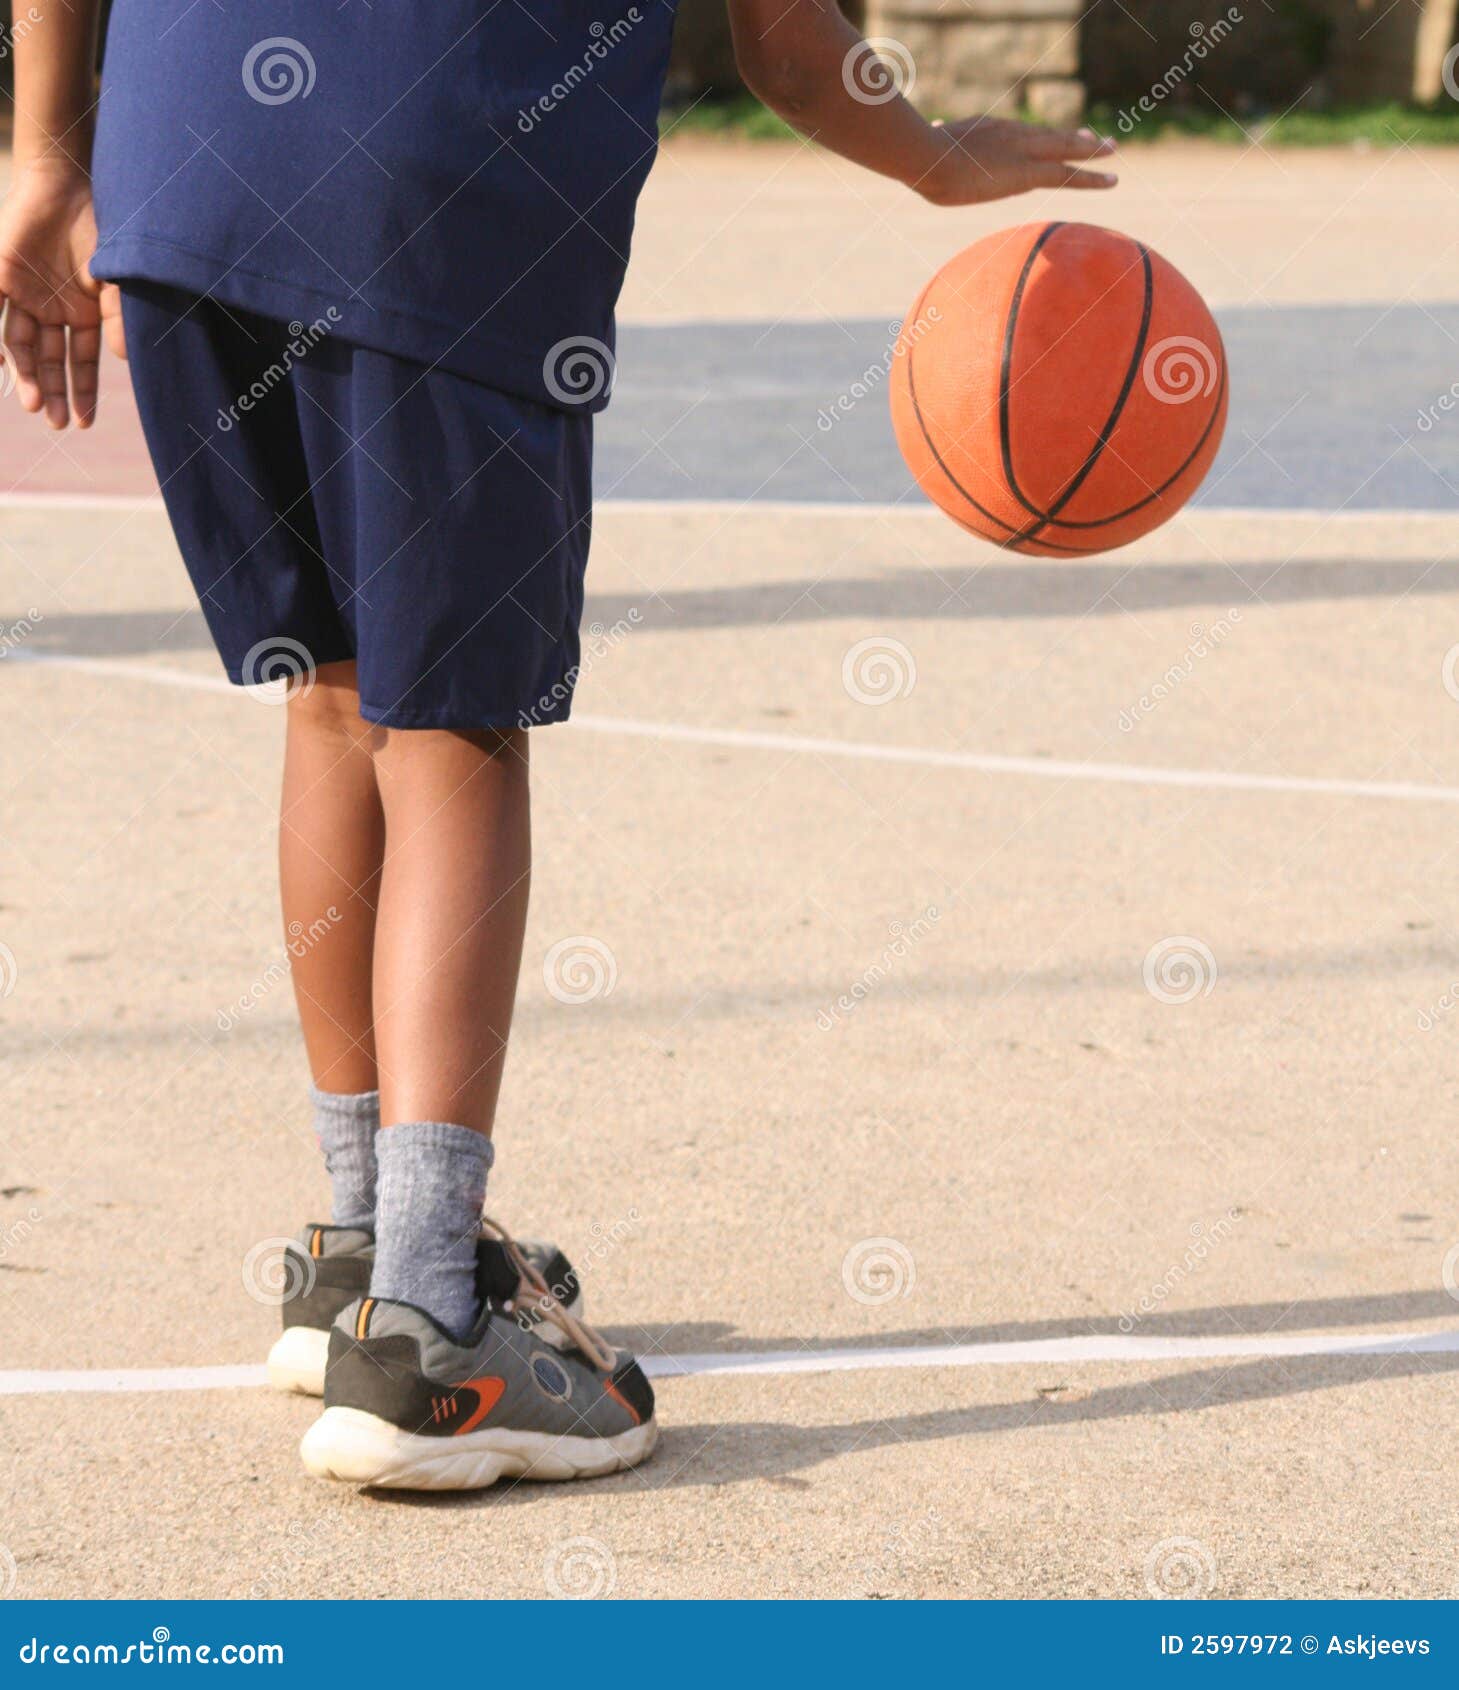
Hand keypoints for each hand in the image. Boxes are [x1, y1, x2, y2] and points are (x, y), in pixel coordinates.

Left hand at [0, 159, 125, 428]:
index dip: (83, 392)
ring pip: (23, 344)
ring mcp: (26, 294)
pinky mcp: (1, 275)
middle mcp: (54, 310)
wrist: (67, 184)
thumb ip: (119, 318)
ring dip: (27, 374)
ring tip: (32, 403)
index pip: (82, 362)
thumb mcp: (117, 280)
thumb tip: (121, 360)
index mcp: (84, 314)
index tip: (83, 422)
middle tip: (55, 422)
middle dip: (53, 392)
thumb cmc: (102, 230)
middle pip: (51, 360)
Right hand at [915, 117, 1117, 206]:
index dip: (1050, 138)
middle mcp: (1013, 136)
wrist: (925, 157)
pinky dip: (1091, 177)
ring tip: (1114, 155)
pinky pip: (1067, 175)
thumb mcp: (937, 142)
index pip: (1029, 135)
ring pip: (1067, 151)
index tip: (1068, 137)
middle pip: (1053, 138)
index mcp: (994, 131)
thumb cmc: (922, 155)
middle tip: (1106, 142)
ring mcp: (1022, 152)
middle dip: (1080, 141)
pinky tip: (1110, 179)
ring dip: (1093, 154)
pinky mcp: (1026, 173)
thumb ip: (943, 137)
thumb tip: (933, 129)